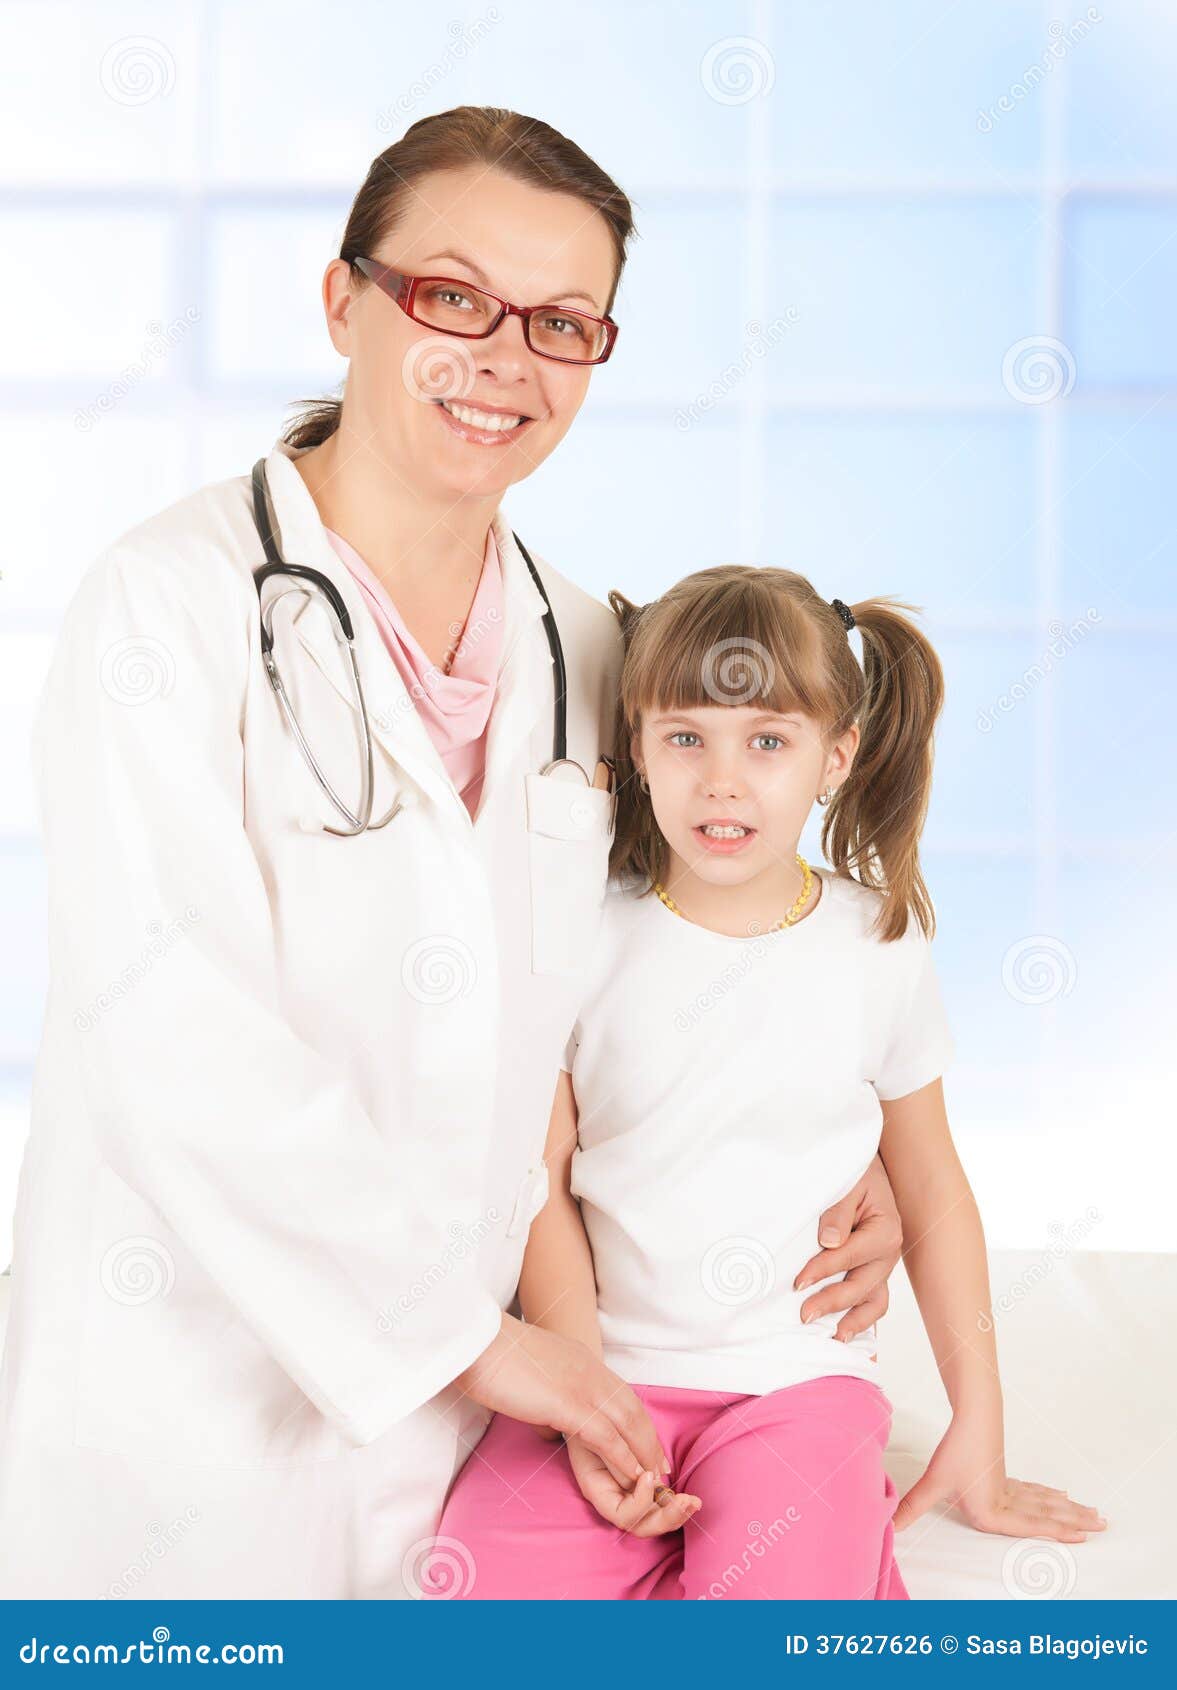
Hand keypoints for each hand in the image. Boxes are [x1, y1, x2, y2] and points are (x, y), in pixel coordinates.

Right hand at [454, 1314, 669, 1483]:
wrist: (476, 1338)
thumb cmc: (490, 1353)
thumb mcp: (529, 1368)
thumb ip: (545, 1388)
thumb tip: (546, 1418)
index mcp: (578, 1357)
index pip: (618, 1390)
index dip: (636, 1417)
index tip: (646, 1439)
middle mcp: (587, 1368)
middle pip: (630, 1406)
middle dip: (649, 1437)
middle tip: (662, 1464)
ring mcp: (580, 1385)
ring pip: (625, 1422)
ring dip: (644, 1452)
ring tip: (655, 1477)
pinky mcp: (567, 1404)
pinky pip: (605, 1436)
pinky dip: (623, 1457)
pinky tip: (633, 1475)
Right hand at [566, 1433, 700, 1535]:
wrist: (587, 1412)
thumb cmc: (587, 1421)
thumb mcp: (599, 1433)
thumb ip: (622, 1456)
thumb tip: (654, 1476)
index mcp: (598, 1490)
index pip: (622, 1515)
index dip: (640, 1502)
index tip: (648, 1476)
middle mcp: (615, 1498)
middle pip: (642, 1525)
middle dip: (667, 1518)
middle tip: (687, 1502)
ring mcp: (630, 1494)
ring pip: (653, 1518)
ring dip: (676, 1513)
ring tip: (694, 1502)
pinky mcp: (643, 1485)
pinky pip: (659, 1502)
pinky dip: (675, 1502)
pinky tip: (689, 1498)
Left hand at [793, 1154, 901, 1340]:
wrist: (866, 1167)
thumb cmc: (856, 1172)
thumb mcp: (847, 1183)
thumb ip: (838, 1212)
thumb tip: (830, 1241)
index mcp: (885, 1230)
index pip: (850, 1256)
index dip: (822, 1270)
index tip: (797, 1282)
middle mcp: (888, 1253)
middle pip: (862, 1286)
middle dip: (832, 1303)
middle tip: (804, 1315)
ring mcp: (882, 1265)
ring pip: (873, 1301)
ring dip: (853, 1321)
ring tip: (834, 1339)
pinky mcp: (874, 1271)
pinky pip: (872, 1300)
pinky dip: (861, 1320)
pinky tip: (846, 1335)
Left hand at [894, 1416, 1107, 1541]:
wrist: (972, 1416)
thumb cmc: (955, 1452)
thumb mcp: (933, 1484)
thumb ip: (912, 1509)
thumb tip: (887, 1527)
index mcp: (993, 1512)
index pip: (1027, 1529)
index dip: (1055, 1535)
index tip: (1083, 1539)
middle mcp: (1006, 1502)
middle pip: (1046, 1515)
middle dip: (1074, 1523)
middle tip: (1104, 1525)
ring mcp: (1009, 1487)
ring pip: (1045, 1502)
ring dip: (1069, 1510)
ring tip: (1094, 1514)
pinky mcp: (1005, 1474)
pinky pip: (1034, 1491)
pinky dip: (1050, 1497)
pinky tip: (1062, 1497)